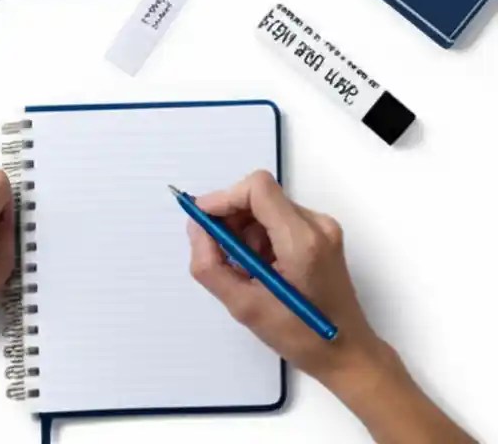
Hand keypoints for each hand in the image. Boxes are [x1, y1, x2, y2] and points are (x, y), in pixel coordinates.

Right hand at [187, 171, 476, 443]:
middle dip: (231, 220)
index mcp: (302, 241)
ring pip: (266, 208)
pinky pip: (278, 221)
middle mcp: (317, 225)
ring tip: (245, 270)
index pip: (258, 189)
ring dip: (244, 233)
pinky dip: (259, 239)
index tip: (202, 223)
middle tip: (221, 255)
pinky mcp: (322, 236)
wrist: (347, 354)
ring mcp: (323, 229)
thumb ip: (210, 264)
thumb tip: (196, 229)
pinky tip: (261, 270)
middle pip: (260, 196)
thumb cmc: (300, 336)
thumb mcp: (243, 306)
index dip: (223, 199)